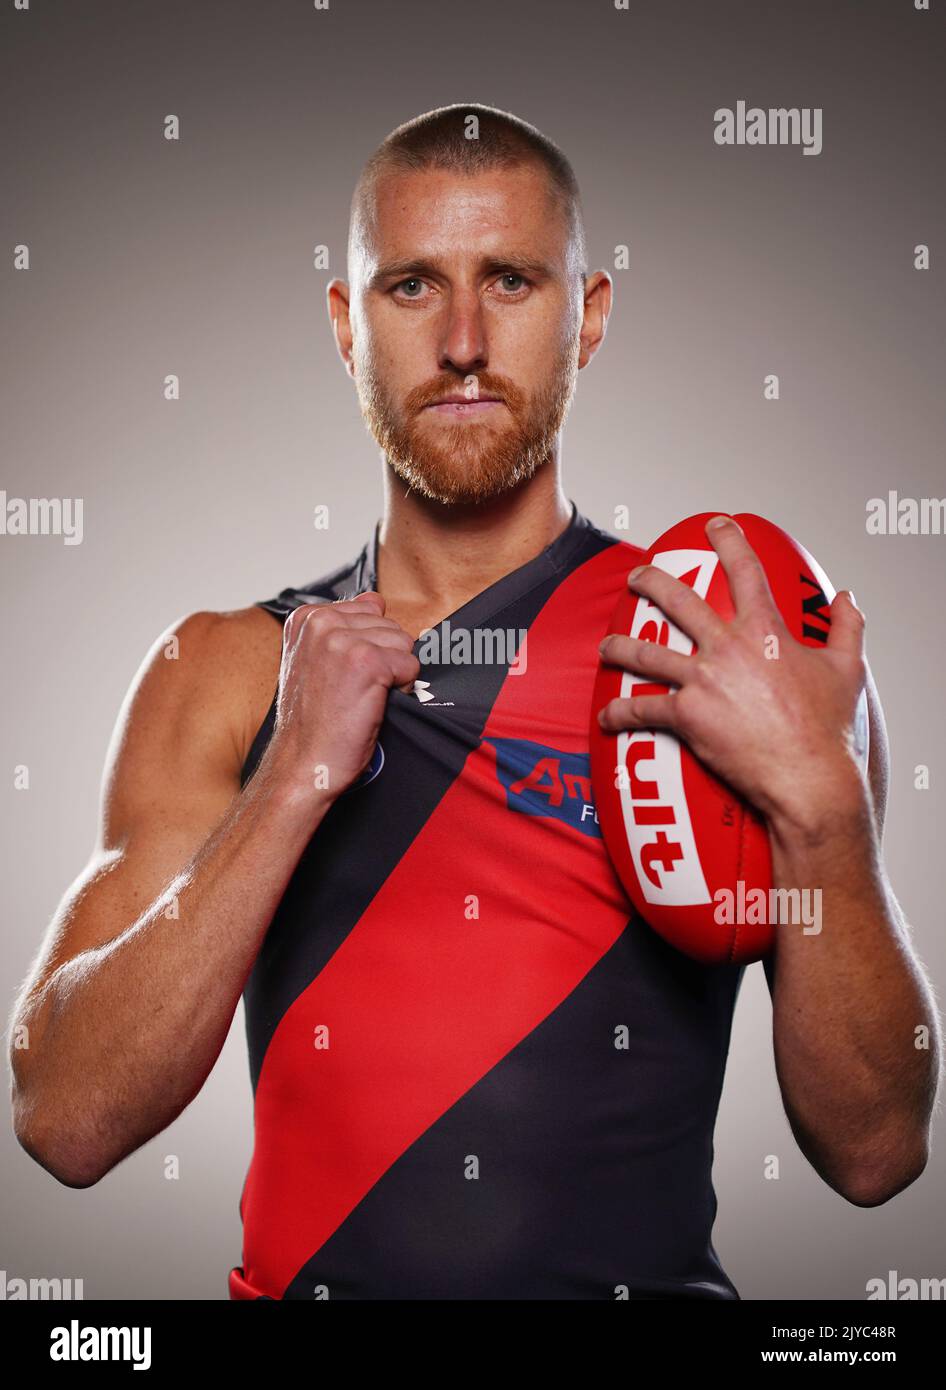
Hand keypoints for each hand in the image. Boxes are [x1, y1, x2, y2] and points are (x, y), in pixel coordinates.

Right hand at [264, 591, 419, 803]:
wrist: (303, 763)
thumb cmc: (313, 720)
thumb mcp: (316, 660)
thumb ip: (344, 626)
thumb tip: (375, 598)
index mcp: (306, 617)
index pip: (370, 609)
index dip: (369, 646)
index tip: (345, 674)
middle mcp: (321, 621)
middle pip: (390, 625)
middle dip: (384, 658)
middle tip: (354, 691)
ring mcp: (343, 640)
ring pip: (404, 643)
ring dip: (393, 674)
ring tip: (361, 697)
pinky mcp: (367, 661)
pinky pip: (411, 665)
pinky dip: (402, 689)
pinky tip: (372, 704)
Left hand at [596, 516, 868, 828]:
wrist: (808, 775)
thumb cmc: (829, 727)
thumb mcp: (848, 669)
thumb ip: (848, 627)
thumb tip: (848, 597)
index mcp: (764, 630)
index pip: (744, 570)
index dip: (728, 540)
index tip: (715, 524)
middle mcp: (727, 648)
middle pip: (678, 601)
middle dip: (651, 582)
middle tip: (638, 576)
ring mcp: (702, 680)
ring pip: (646, 654)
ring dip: (620, 646)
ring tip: (606, 644)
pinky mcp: (686, 715)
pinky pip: (641, 709)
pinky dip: (619, 713)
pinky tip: (607, 716)